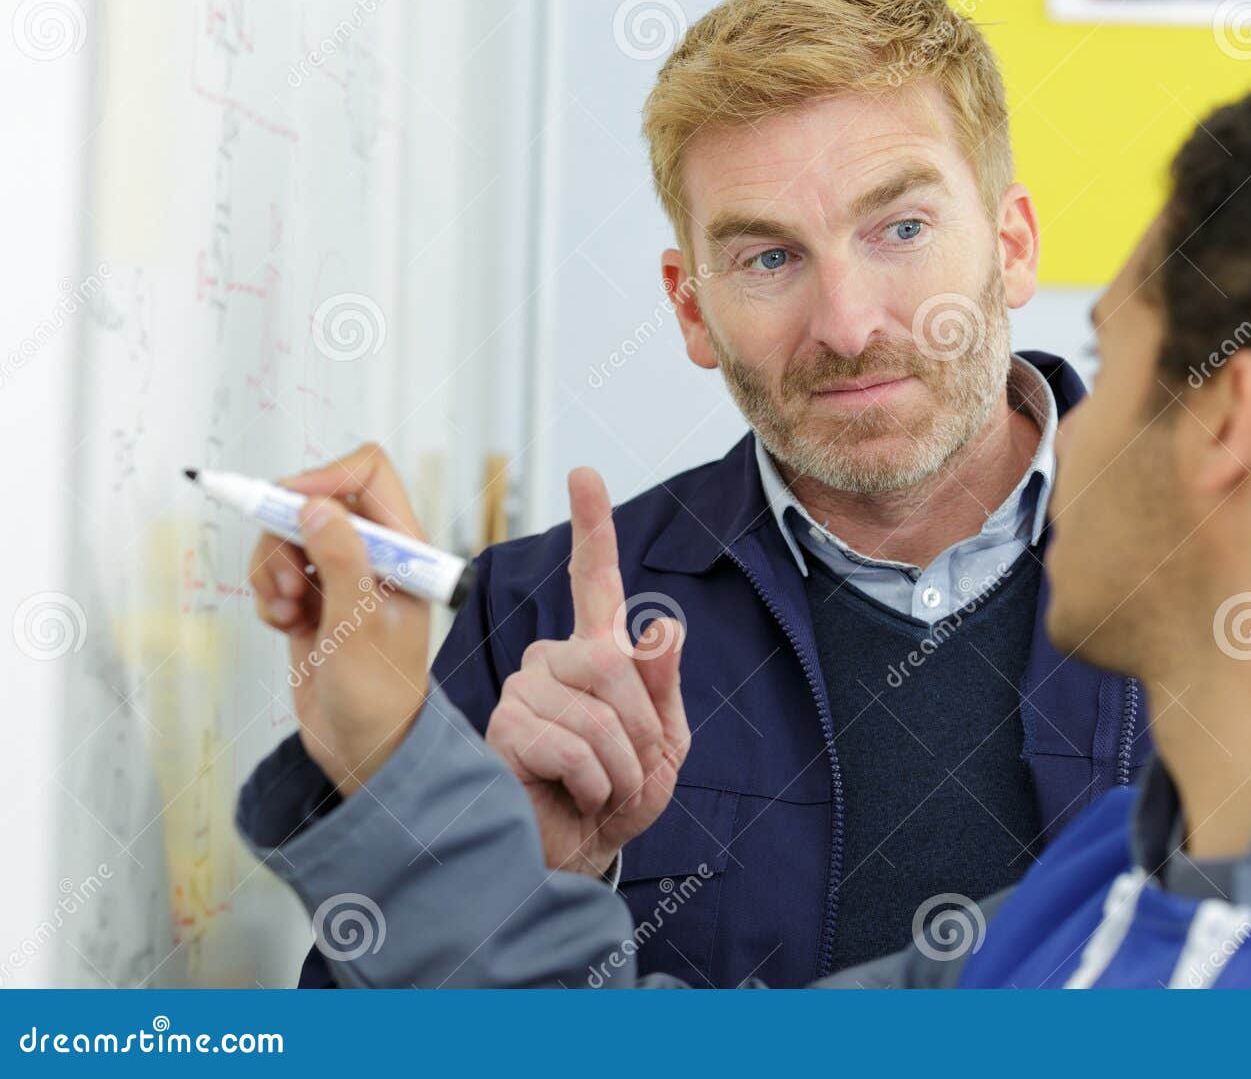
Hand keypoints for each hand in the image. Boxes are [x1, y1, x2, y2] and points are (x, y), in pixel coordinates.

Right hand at [248, 443, 431, 792]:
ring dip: (272, 568)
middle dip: (285, 535)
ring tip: (287, 611)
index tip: (291, 507)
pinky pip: (275, 572)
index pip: (368, 473)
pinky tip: (284, 626)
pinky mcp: (312, 602)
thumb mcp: (358, 627)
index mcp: (404, 549)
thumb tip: (316, 506)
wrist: (365, 750)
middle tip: (289, 584)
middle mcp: (374, 556)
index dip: (324, 477)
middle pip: (314, 501)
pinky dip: (268, 593)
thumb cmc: (379, 697)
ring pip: (287, 536)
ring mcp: (341, 578)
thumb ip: (341, 561)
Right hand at [485, 467, 690, 877]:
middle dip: (641, 728)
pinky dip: (595, 783)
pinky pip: (572, 745)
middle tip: (634, 770)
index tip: (585, 475)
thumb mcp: (663, 744)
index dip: (591, 527)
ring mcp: (522, 691)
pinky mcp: (502, 730)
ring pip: (596, 711)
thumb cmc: (619, 798)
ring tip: (603, 789)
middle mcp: (551, 661)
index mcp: (595, 655)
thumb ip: (663, 686)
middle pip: (611, 661)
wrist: (578, 860)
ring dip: (620, 765)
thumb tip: (660, 627)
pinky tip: (579, 798)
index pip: (593, 581)